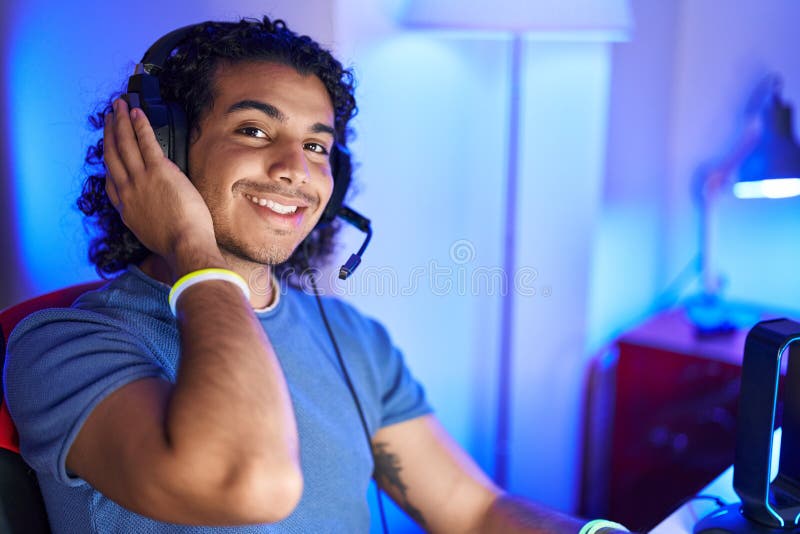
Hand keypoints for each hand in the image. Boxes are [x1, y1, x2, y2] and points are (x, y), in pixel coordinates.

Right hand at [103, 98, 221, 275]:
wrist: (185, 246)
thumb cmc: (176, 245)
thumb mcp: (151, 234)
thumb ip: (147, 218)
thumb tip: (154, 211)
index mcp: (126, 209)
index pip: (111, 181)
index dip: (109, 161)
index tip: (108, 149)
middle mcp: (128, 191)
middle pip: (113, 155)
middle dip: (110, 133)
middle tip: (109, 116)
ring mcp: (141, 179)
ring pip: (125, 144)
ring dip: (121, 122)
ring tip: (119, 106)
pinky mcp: (159, 171)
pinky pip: (146, 142)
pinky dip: (140, 126)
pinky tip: (137, 113)